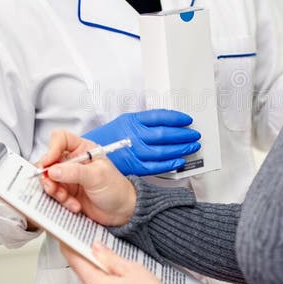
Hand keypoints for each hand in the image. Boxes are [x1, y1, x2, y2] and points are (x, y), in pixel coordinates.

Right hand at [39, 130, 136, 225]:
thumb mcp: (97, 176)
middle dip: (49, 176)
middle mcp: (73, 161)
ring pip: (49, 179)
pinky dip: (61, 201)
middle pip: (49, 161)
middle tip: (53, 186)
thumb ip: (74, 172)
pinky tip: (74, 204)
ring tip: (66, 198)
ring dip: (55, 190)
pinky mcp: (67, 192)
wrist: (121, 211)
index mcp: (83, 149)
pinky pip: (54, 194)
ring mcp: (69, 177)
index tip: (49, 163)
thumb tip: (53, 170)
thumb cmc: (116, 188)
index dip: (52, 149)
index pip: (61, 139)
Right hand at [82, 110, 200, 175]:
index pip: (160, 117)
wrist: (88, 156)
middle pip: (164, 134)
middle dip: (183, 134)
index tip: (188, 120)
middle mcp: (133, 135)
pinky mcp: (134, 167)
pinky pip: (156, 166)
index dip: (177, 118)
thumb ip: (143, 123)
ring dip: (181, 149)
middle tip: (194, 135)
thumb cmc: (107, 138)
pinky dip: (170, 164)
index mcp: (132, 121)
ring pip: (163, 150)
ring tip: (192, 147)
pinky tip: (180, 161)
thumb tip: (167, 124)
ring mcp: (134, 152)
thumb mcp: (123, 122)